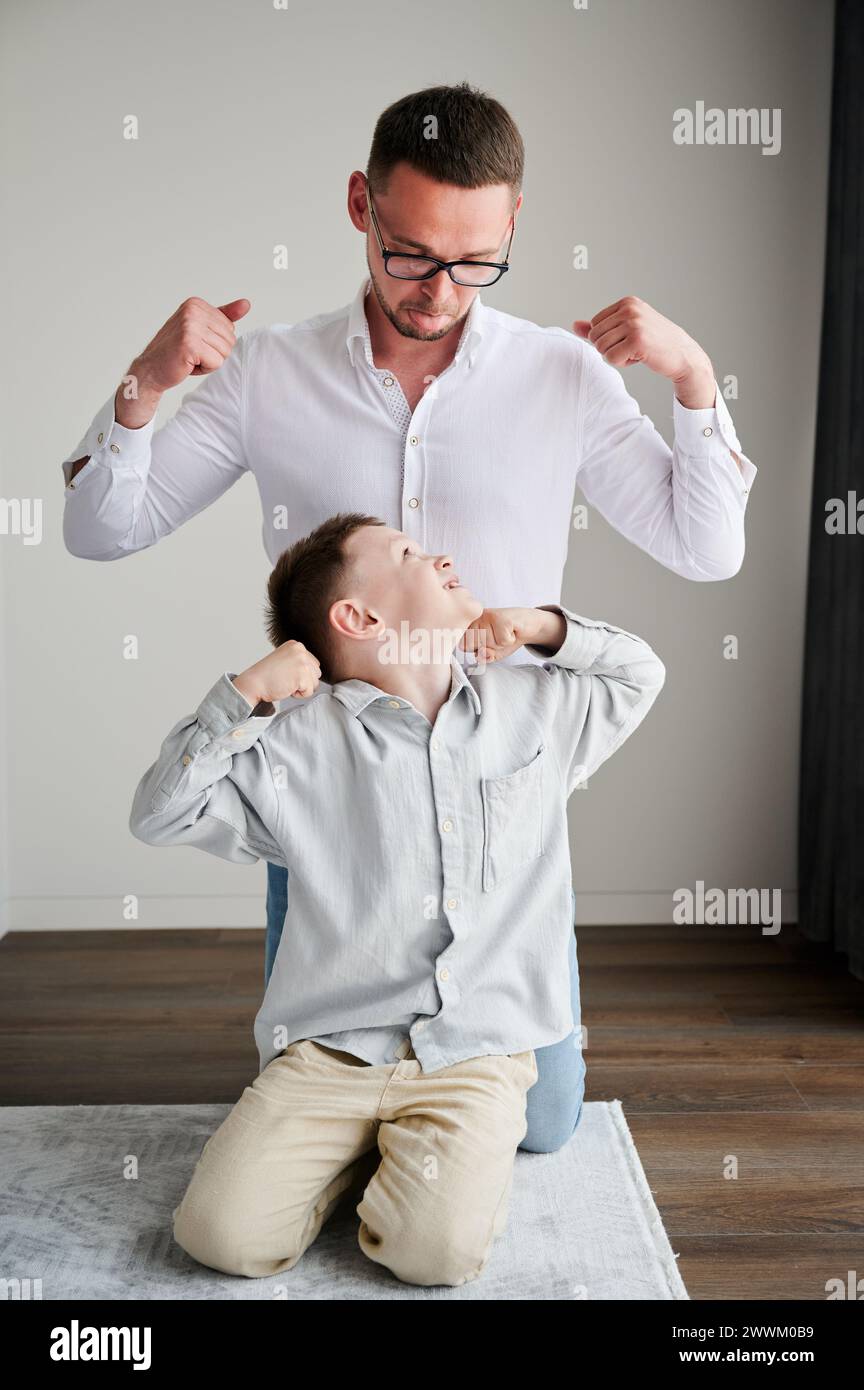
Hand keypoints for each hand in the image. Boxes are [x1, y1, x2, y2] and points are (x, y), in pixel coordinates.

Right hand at [128, 295, 251, 395]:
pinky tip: (188, 364)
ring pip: (225, 352)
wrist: (151, 369)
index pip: (230, 327)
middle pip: (230, 340)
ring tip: (190, 358)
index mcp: (195, 304)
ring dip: (210, 362)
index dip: (215, 342)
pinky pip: (217, 363)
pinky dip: (205, 369)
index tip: (194, 342)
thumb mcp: (201, 329)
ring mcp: (190, 326)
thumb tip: (246, 304)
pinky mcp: (190, 344)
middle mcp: (192, 310)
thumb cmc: (176, 351)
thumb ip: (224, 316)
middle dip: (215, 353)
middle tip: (192, 352)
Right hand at [234, 641, 321, 705]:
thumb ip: (300, 661)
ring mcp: (302, 661)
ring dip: (301, 688)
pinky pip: (309, 692)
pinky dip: (298, 695)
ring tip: (285, 683)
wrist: (253, 684)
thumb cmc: (267, 676)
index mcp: (296, 645)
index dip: (300, 674)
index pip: (313, 664)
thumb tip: (317, 670)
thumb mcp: (286, 660)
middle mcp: (300, 650)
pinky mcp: (302, 674)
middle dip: (303, 681)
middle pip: (317, 673)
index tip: (285, 673)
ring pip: (315, 683)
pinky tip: (286, 688)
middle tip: (284, 679)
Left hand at [459, 607, 546, 663]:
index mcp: (469, 624)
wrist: (527, 625)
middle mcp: (475, 617)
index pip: (463, 646)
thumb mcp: (492, 653)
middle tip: (499, 637)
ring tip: (505, 633)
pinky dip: (510, 640)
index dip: (478, 649)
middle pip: (476, 646)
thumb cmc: (507, 637)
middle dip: (491, 647)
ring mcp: (487, 616)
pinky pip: (503, 641)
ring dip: (502, 644)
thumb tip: (481, 652)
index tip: (487, 642)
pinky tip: (512, 630)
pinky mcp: (500, 616)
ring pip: (490, 644)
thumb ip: (483, 657)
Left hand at [572, 295, 711, 386]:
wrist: (683, 355)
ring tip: (636, 351)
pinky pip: (611, 358)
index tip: (628, 339)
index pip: (595, 324)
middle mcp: (630, 309)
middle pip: (595, 336)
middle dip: (609, 348)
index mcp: (627, 302)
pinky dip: (623, 363)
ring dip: (616, 356)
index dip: (607, 338)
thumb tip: (575, 325)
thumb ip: (600, 327)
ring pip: (601, 348)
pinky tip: (639, 357)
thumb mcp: (626, 330)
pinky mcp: (637, 340)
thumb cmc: (655, 343)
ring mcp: (634, 323)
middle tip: (631, 347)